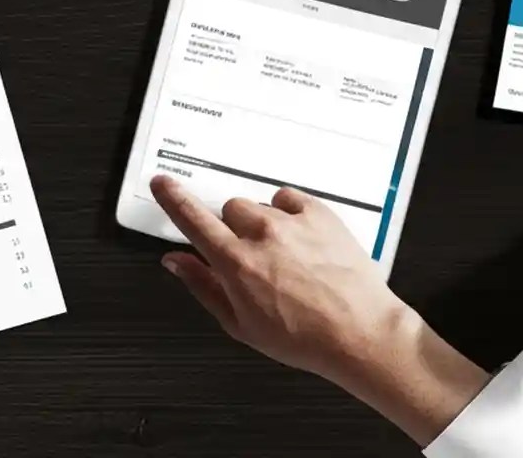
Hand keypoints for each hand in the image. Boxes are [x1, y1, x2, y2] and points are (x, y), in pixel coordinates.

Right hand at [150, 175, 488, 444]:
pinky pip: (289, 197)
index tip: (163, 184)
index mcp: (236, 264)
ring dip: (262, 222)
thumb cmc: (305, 337)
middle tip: (250, 256)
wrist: (359, 332)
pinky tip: (300, 239)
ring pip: (259, 204)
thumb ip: (203, 285)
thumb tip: (176, 262)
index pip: (193, 220)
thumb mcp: (240, 324)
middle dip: (232, 228)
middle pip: (229, 210)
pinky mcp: (320, 214)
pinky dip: (288, 212)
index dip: (173, 199)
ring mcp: (293, 222)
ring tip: (283, 254)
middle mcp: (262, 236)